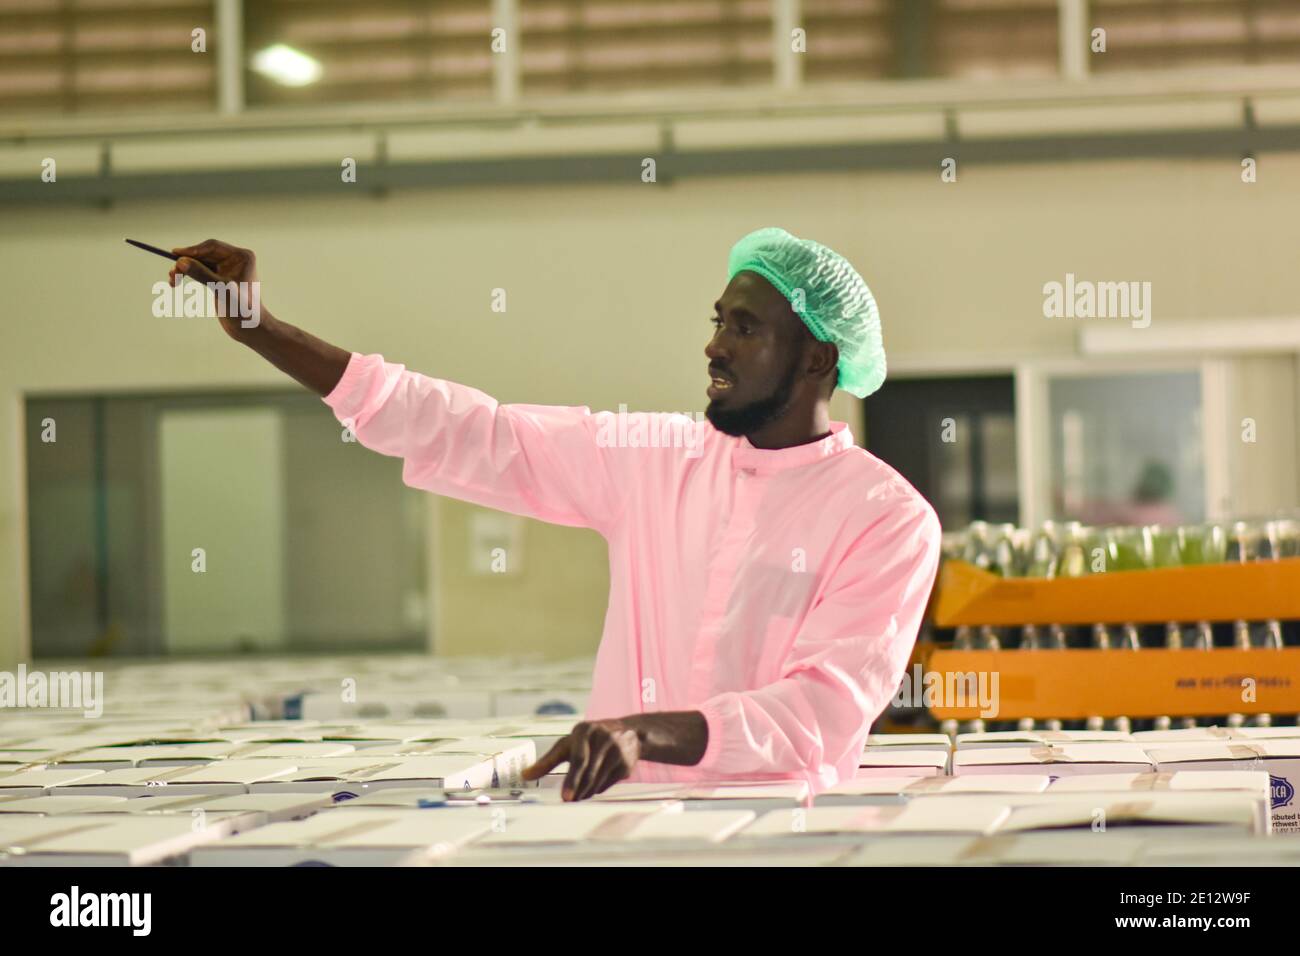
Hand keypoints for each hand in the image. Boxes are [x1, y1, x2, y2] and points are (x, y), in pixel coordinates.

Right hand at [168, 239, 262, 340]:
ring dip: (185, 269)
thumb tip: (180, 261)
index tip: (174, 254)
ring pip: (199, 262)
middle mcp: (235, 259)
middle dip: (186, 262)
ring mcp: (227, 269)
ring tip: (172, 280)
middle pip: (203, 254)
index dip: (192, 250)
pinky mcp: (219, 279)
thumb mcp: (220, 290)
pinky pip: (200, 271)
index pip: (212, 247)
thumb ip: (201, 274)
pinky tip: (176, 282)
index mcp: (242, 256)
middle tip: (172, 273)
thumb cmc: (243, 309)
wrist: (251, 329)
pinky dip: (188, 275)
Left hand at [521, 719, 641, 801]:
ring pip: (598, 781)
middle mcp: (604, 738)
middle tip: (568, 801)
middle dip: (577, 790)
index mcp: (585, 731)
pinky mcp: (626, 764)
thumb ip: (548, 760)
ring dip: (585, 793)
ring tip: (577, 796)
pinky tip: (592, 787)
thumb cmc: (589, 739)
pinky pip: (607, 784)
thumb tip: (524, 775)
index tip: (565, 797)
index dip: (572, 779)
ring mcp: (618, 751)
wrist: (628, 732)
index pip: (579, 758)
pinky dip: (597, 789)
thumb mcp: (569, 744)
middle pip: (589, 772)